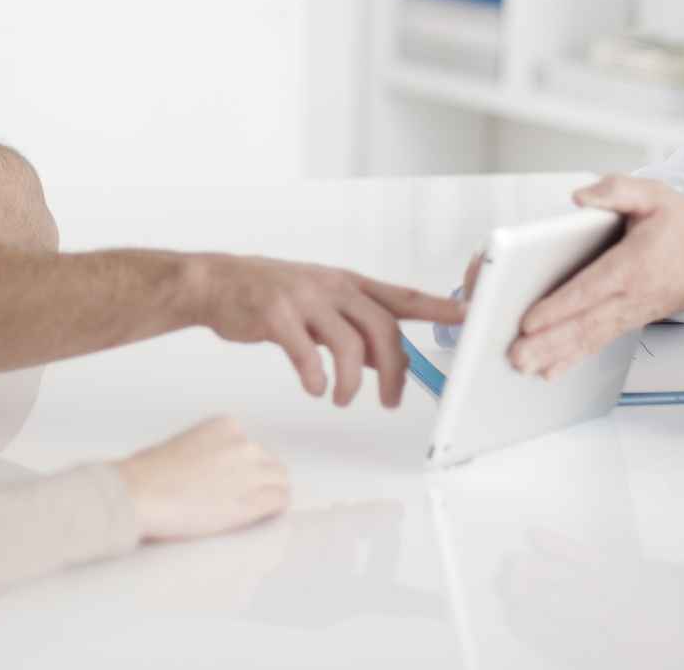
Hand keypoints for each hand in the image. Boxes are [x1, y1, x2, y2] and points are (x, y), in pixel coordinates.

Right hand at [115, 416, 288, 541]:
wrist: (139, 493)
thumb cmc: (148, 474)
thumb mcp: (184, 445)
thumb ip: (209, 453)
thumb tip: (217, 473)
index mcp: (225, 426)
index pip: (253, 447)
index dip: (245, 468)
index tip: (233, 482)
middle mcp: (242, 444)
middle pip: (270, 464)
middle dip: (259, 481)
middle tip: (242, 499)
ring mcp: (249, 472)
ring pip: (280, 481)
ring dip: (269, 495)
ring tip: (251, 512)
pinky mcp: (250, 501)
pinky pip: (279, 502)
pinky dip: (274, 511)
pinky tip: (261, 519)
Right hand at [192, 255, 464, 406]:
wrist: (218, 283)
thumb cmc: (271, 295)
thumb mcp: (320, 304)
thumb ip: (354, 328)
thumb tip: (387, 362)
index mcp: (347, 284)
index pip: (401, 296)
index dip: (436, 307)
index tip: (465, 315)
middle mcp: (332, 286)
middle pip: (383, 328)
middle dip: (395, 371)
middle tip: (391, 401)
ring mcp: (305, 298)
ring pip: (350, 343)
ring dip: (352, 381)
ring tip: (341, 398)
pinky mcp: (277, 314)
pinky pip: (307, 352)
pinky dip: (316, 376)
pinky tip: (314, 387)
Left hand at [507, 176, 683, 379]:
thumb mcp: (656, 195)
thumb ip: (617, 190)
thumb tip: (581, 197)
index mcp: (634, 265)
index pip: (589, 289)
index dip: (559, 307)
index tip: (530, 320)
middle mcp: (631, 295)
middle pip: (584, 323)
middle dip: (547, 341)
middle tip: (515, 355)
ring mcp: (630, 313)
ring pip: (588, 337)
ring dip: (554, 355)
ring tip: (524, 367)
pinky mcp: (629, 320)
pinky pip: (598, 341)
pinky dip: (573, 358)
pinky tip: (551, 370)